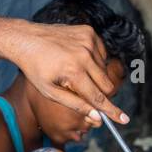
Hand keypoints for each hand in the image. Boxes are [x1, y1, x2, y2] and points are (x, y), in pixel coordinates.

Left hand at [6, 20, 127, 125]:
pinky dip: (93, 61)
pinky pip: (102, 54)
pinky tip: (77, 58)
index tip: (124, 120)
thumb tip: (97, 117)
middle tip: (83, 91)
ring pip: (104, 70)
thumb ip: (76, 105)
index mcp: (73, 72)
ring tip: (73, 71)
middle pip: (106, 85)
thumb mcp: (50, 92)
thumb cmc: (36, 69)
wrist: (26, 40)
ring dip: (94, 76)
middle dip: (100, 93)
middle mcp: (84, 54)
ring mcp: (88, 41)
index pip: (98, 97)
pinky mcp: (89, 32)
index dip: (112, 111)